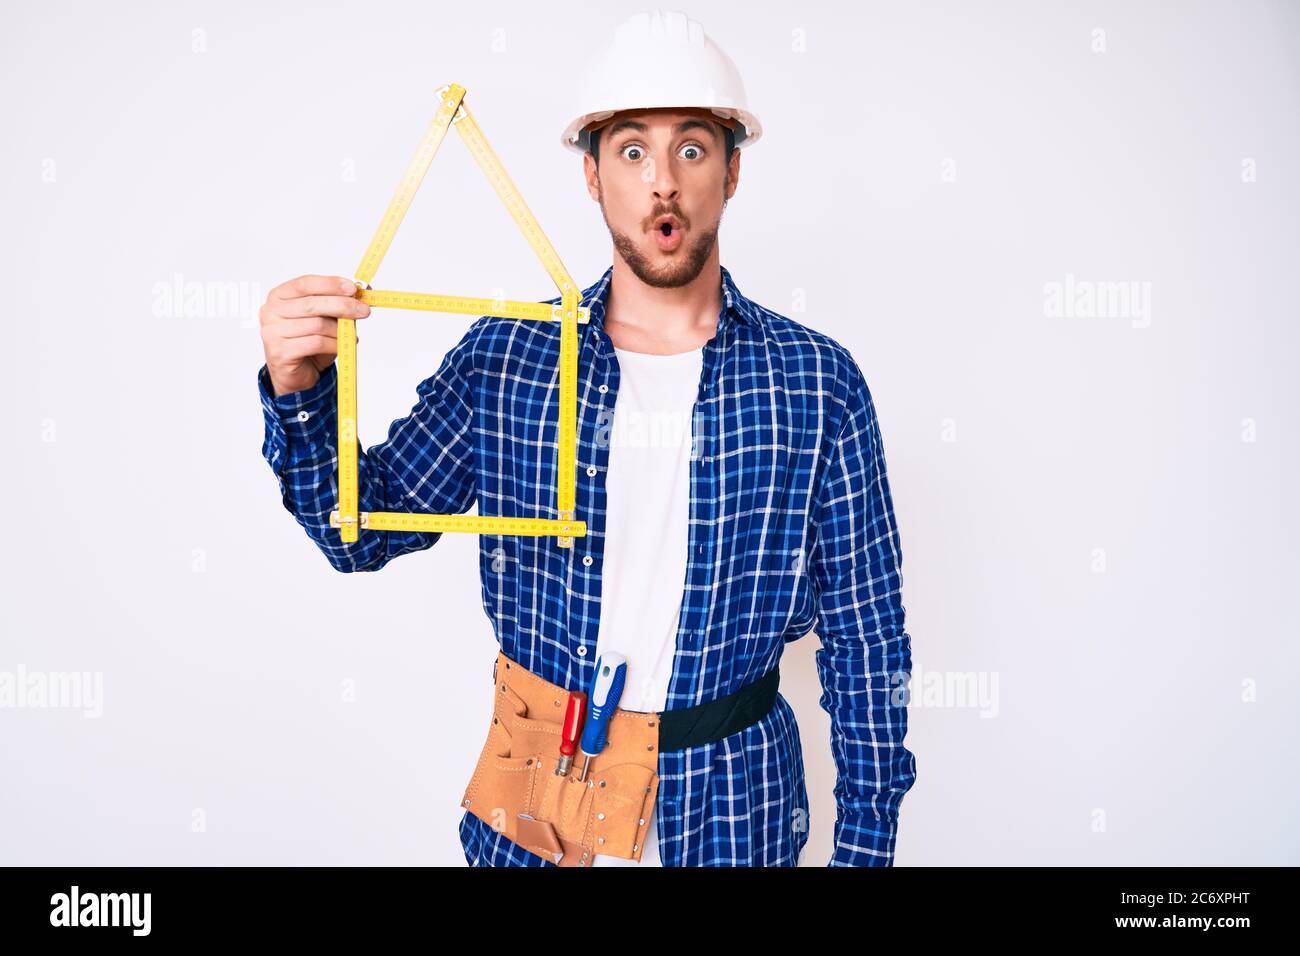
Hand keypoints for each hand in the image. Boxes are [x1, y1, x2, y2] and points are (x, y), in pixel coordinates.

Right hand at [259, 274, 369, 396]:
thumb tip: (364, 289)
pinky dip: (334, 344)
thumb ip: (339, 302)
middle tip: (364, 311)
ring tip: (351, 335)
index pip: (305, 284)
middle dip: (342, 306)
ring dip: (340, 330)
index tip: (352, 288)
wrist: (295, 373)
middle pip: (312, 304)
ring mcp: (273, 332)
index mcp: (279, 296)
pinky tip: (342, 346)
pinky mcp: (280, 352)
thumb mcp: (325, 317)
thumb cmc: (308, 341)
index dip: (330, 284)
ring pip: (316, 325)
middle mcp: (271, 311)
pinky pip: (316, 343)